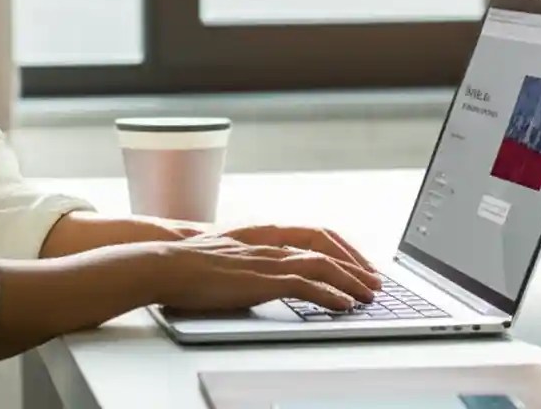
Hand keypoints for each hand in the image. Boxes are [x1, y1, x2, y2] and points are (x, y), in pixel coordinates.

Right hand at [150, 235, 380, 312]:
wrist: (165, 263)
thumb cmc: (187, 263)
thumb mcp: (225, 254)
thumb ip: (247, 258)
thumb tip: (256, 272)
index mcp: (264, 235)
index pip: (316, 234)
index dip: (341, 248)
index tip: (357, 263)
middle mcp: (272, 243)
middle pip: (326, 247)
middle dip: (355, 264)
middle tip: (375, 281)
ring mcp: (269, 260)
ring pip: (323, 265)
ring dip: (351, 280)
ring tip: (368, 296)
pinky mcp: (263, 280)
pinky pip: (308, 286)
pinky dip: (331, 295)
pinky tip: (344, 305)